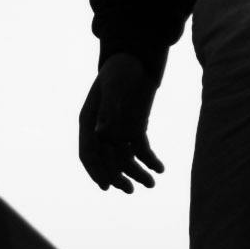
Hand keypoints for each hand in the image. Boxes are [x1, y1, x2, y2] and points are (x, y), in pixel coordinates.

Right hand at [79, 63, 162, 193]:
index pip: (88, 153)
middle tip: (130, 190)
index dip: (96, 171)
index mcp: (89, 121)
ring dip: (136, 173)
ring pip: (125, 159)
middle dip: (118, 177)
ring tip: (151, 184)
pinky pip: (141, 150)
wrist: (137, 58)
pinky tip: (160, 168)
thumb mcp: (115, 85)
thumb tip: (102, 134)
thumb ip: (109, 108)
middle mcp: (102, 130)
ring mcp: (119, 131)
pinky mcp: (136, 129)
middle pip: (107, 161)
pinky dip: (150, 160)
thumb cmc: (121, 68)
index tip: (107, 186)